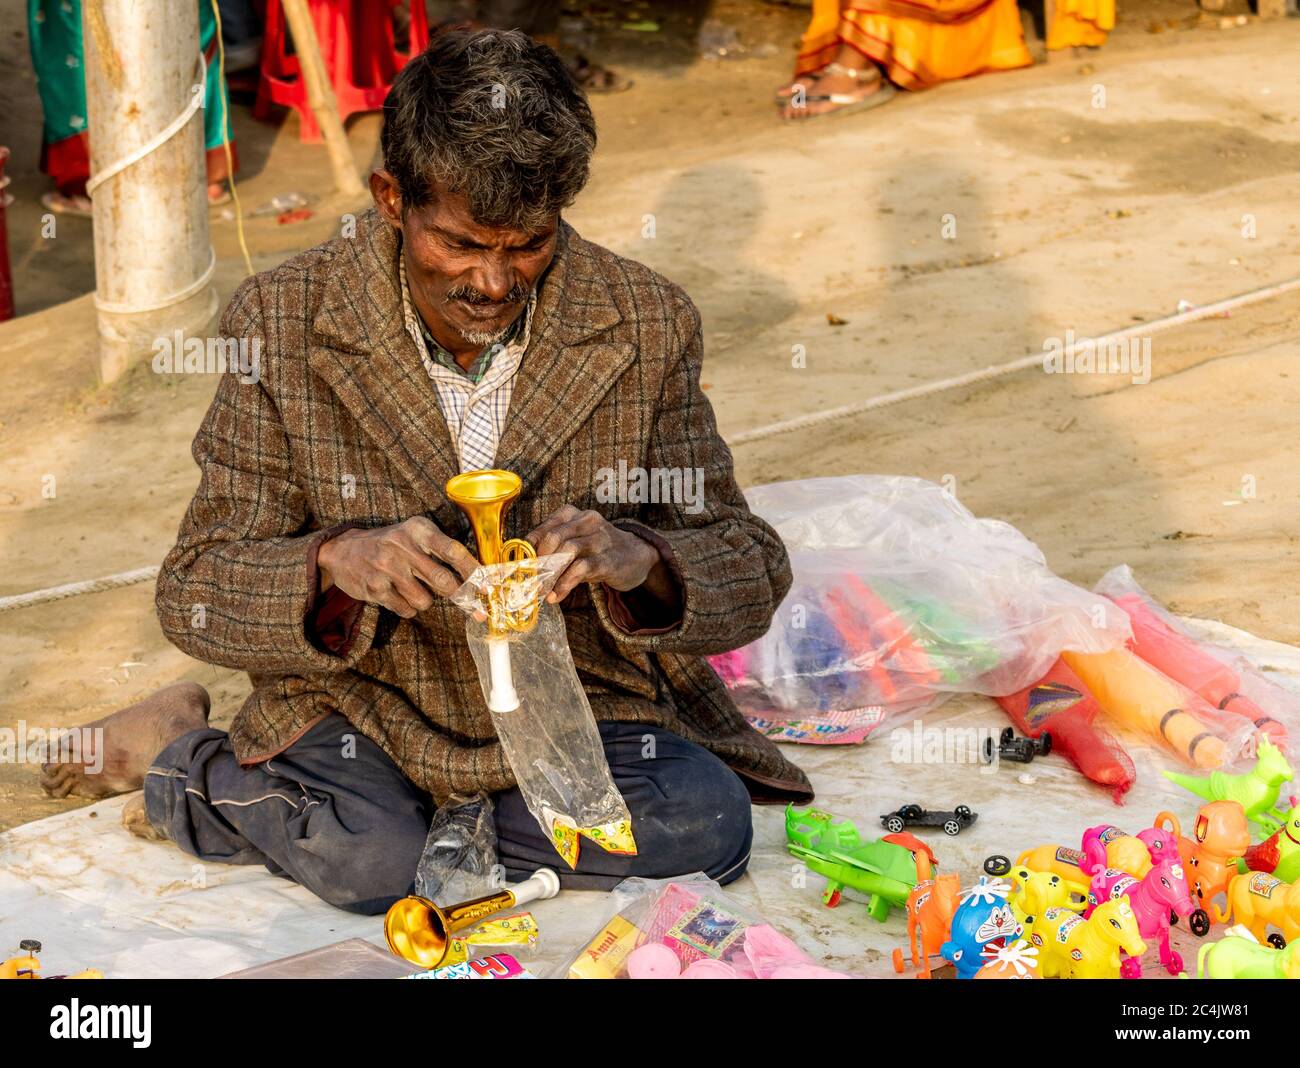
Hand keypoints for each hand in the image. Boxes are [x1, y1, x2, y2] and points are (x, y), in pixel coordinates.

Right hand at [317, 517, 478, 618]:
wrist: (343, 551)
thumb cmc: (391, 544)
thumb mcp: (414, 535)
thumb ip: (442, 551)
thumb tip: (478, 579)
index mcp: (418, 530)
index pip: (453, 550)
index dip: (473, 571)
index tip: (487, 587)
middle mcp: (402, 546)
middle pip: (443, 581)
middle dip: (458, 595)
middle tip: (464, 600)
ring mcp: (387, 568)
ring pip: (425, 600)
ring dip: (426, 600)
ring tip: (414, 588)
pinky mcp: (375, 588)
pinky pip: (406, 610)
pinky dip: (408, 608)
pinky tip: (398, 594)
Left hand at [527, 505, 676, 606]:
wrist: (637, 556)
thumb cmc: (598, 550)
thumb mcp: (575, 543)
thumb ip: (553, 549)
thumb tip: (524, 565)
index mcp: (574, 514)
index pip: (545, 527)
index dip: (529, 548)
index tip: (519, 566)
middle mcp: (588, 521)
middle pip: (554, 537)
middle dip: (538, 561)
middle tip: (529, 580)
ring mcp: (600, 539)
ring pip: (567, 551)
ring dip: (550, 574)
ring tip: (540, 590)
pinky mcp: (608, 559)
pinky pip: (581, 569)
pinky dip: (565, 584)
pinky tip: (556, 596)